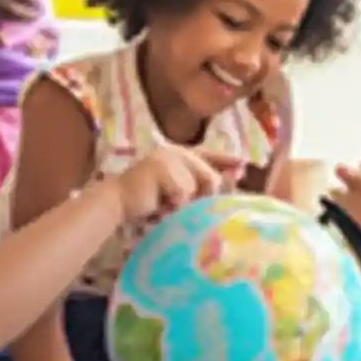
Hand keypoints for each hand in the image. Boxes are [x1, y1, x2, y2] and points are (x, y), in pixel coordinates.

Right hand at [111, 145, 244, 223]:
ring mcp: (169, 158)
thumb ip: (200, 188)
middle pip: (210, 177)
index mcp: (180, 154)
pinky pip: (183, 193)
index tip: (244, 165)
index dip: (227, 160)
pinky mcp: (161, 168)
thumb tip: (233, 181)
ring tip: (166, 207)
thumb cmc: (148, 203)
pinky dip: (174, 206)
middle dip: (203, 198)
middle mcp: (176, 152)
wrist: (116, 204)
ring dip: (186, 204)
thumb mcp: (179, 194)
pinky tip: (159, 207)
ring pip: (200, 185)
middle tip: (178, 208)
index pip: (209, 155)